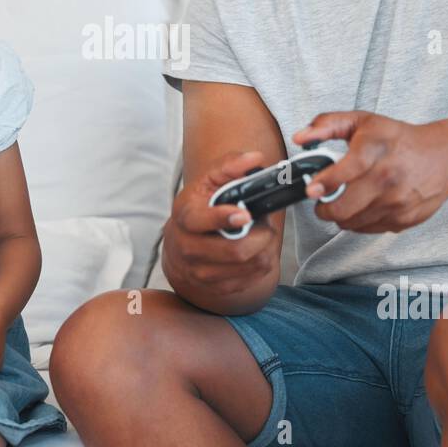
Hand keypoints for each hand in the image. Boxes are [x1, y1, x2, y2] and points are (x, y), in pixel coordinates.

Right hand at [163, 150, 282, 297]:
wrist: (181, 246)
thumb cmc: (199, 208)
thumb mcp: (209, 182)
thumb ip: (230, 166)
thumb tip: (255, 158)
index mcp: (185, 216)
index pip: (202, 221)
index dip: (224, 218)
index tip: (245, 214)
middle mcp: (188, 247)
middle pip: (236, 251)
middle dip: (261, 236)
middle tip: (265, 224)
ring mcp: (200, 272)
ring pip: (248, 266)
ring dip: (265, 250)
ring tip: (262, 236)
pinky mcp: (214, 288)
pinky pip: (250, 281)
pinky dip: (261, 265)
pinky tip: (257, 252)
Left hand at [294, 111, 447, 233]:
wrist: (445, 158)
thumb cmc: (399, 139)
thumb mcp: (363, 121)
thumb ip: (327, 124)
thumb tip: (300, 137)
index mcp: (376, 150)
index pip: (346, 171)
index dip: (325, 183)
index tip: (312, 190)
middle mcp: (388, 178)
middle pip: (344, 208)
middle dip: (324, 209)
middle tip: (321, 200)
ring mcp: (397, 202)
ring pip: (352, 223)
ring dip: (341, 216)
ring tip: (344, 201)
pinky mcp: (404, 220)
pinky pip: (368, 229)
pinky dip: (360, 221)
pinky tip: (364, 205)